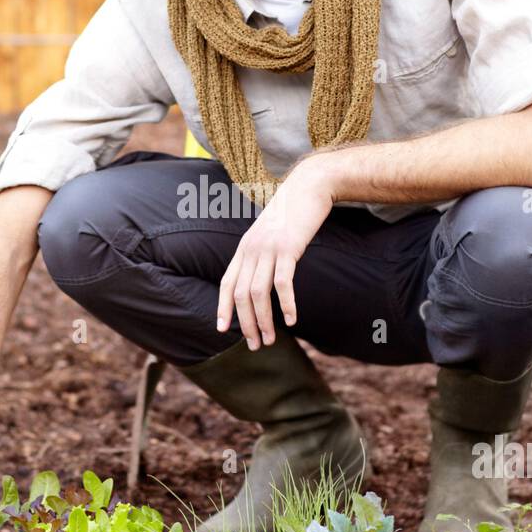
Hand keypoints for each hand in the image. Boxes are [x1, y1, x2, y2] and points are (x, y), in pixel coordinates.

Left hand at [216, 156, 333, 348]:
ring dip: (264, 321)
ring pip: (258, 293)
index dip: (223, 308)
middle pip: (241, 294)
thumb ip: (262, 254)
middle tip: (256, 344)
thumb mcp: (270, 234)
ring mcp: (269, 248)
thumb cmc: (292, 213)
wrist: (309, 186)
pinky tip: (292, 320)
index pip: (227, 283)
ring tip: (271, 340)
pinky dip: (286, 304)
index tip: (223, 330)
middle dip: (246, 323)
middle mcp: (251, 249)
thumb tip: (261, 277)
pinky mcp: (288, 247)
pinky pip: (283, 283)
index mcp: (244, 248)